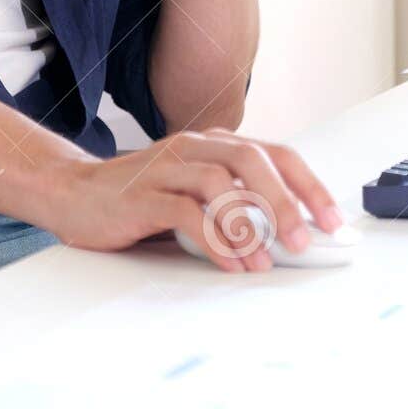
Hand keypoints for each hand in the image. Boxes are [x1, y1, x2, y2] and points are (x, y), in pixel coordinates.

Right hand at [42, 127, 344, 273]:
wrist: (74, 194)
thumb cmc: (141, 199)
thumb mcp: (196, 195)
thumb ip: (236, 205)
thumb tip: (291, 237)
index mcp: (214, 144)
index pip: (276, 154)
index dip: (309, 186)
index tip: (333, 222)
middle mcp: (194, 147)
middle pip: (253, 160)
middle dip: (286, 202)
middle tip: (303, 240)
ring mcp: (167, 167)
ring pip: (222, 182)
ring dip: (250, 224)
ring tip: (263, 260)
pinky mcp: (143, 194)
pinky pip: (187, 212)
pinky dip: (214, 240)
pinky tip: (229, 263)